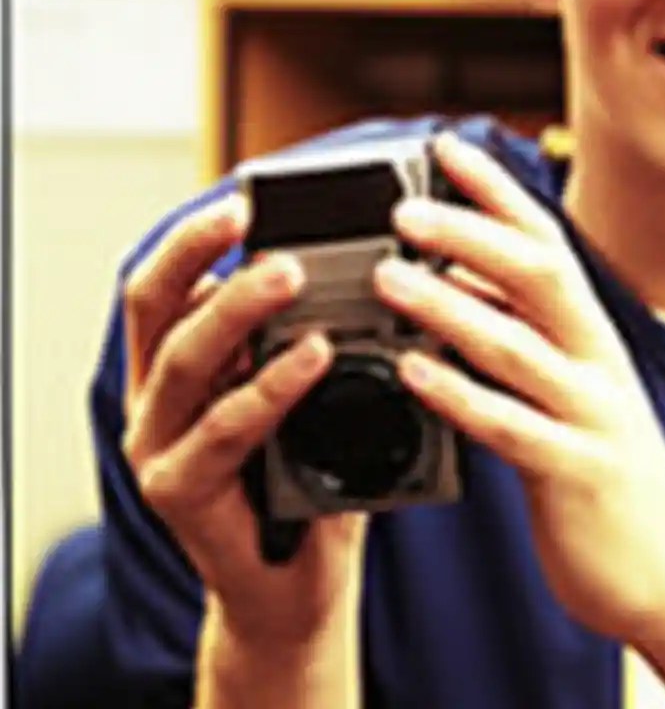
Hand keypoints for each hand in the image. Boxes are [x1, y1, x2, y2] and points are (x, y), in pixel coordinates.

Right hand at [120, 195, 366, 649]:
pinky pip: (225, 429)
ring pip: (186, 360)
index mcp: (182, 370)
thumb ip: (318, 345)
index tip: (243, 197)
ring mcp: (160, 448)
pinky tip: (313, 356)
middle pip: (156, 306)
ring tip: (287, 274)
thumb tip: (384, 276)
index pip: (169, 286)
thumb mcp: (316, 403)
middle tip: (249, 217)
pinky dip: (269, 388)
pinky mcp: (180, 493)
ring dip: (238, 311)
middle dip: (197, 251)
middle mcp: (158, 402)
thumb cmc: (312, 488)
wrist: (299, 591)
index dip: (195, 237)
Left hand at [378, 133, 664, 640]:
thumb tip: (453, 289)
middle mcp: (597, 365)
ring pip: (519, 345)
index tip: (446, 148)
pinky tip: (413, 372)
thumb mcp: (570, 395)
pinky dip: (461, 394)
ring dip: (449, 306)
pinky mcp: (577, 474)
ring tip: (388, 278)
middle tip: (407, 208)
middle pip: (540, 277)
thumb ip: (521, 341)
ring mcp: (592, 418)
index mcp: (592, 340)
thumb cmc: (606, 479)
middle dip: (473, 234)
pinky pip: (512, 427)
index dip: (498, 192)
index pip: (546, 244)